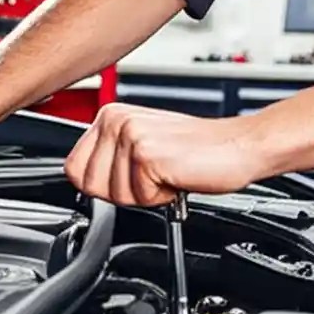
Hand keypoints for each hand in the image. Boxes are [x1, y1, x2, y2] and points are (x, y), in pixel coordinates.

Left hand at [64, 103, 264, 206]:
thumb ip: (109, 158)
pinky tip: (177, 176)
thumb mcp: (142, 148)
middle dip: (123, 193)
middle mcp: (116, 120)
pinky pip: (139, 198)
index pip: (74, 169)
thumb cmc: (198, 151)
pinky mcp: (147, 154)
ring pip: (113, 195)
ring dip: (145, 195)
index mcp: (111, 115)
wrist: (239, 147)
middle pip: (89, 185)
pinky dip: (161, 197)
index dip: (103, 185)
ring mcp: (130, 135)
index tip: (131, 177)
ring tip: (168, 173)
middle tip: (153, 176)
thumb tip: (81, 179)